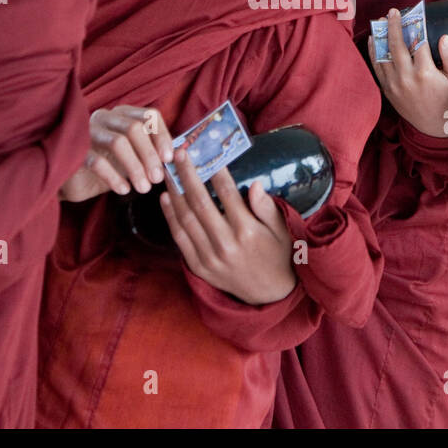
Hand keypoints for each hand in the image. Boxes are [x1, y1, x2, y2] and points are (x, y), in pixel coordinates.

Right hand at [60, 105, 173, 201]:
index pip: (149, 115)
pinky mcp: (74, 150)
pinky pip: (97, 161)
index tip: (169, 159)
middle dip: (149, 155)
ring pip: (118, 142)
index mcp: (123, 114)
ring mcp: (87, 131)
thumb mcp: (134, 156)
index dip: (162, 136)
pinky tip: (123, 190)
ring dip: (135, 167)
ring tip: (144, 188)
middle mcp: (105, 116)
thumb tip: (179, 157)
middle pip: (134, 128)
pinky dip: (114, 177)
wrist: (75, 180)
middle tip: (157, 178)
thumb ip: (153, 152)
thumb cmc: (110, 165)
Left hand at [160, 150, 296, 304]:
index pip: (227, 194)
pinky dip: (170, 217)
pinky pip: (180, 239)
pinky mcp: (199, 267)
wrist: (269, 295)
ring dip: (174, 192)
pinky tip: (166, 199)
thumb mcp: (281, 230)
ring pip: (186, 219)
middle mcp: (226, 244)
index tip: (205, 153)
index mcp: (247, 231)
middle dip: (187, 175)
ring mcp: (210, 257)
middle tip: (178, 154)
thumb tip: (254, 185)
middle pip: (200, 203)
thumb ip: (266, 207)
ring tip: (168, 171)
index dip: (215, 171)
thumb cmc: (278, 256)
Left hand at [368, 7, 447, 137]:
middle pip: (396, 45)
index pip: (417, 42)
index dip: (415, 26)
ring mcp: (394, 85)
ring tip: (381, 22)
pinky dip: (373, 53)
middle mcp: (407, 77)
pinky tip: (373, 40)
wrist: (435, 127)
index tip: (412, 13)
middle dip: (394, 26)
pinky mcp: (387, 91)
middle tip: (392, 12)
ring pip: (383, 55)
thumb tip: (444, 37)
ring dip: (380, 37)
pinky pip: (377, 68)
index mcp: (425, 73)